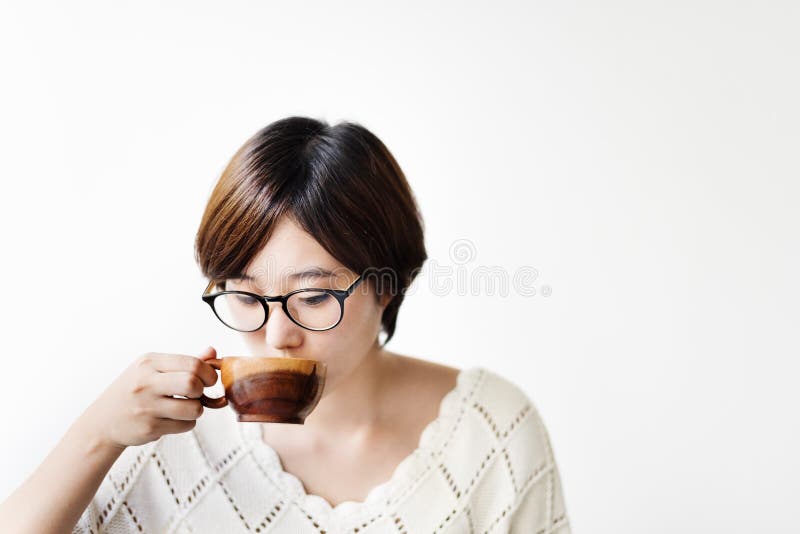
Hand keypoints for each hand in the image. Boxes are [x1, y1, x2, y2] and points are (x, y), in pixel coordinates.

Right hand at [81, 347, 219, 448]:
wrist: (103, 421)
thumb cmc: (134, 390)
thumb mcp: (153, 369)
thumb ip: (184, 362)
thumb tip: (213, 352)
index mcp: (149, 363)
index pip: (192, 363)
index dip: (208, 373)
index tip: (208, 380)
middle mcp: (146, 382)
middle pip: (192, 384)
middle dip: (202, 391)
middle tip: (196, 394)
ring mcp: (147, 406)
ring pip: (193, 408)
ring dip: (196, 409)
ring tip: (184, 407)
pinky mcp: (149, 427)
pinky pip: (186, 425)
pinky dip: (186, 423)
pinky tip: (173, 418)